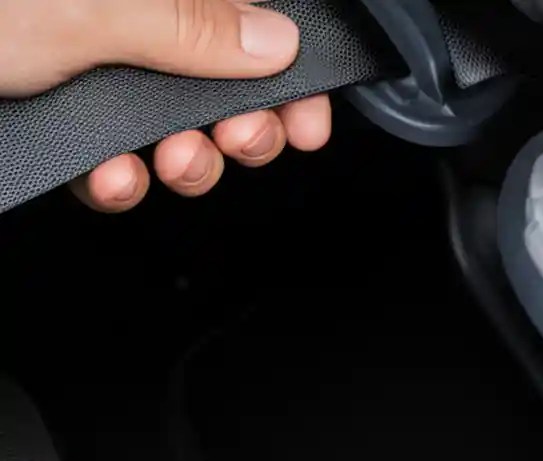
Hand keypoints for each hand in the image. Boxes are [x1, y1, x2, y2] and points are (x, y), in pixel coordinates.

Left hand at [0, 0, 328, 211]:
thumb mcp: (89, 10)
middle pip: (220, 69)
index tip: (307, 118)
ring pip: (169, 115)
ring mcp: (84, 53)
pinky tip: (105, 179)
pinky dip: (117, 174)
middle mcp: (119, 9)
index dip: (289, 66)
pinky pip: (110, 145)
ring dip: (181, 158)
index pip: (246, 11)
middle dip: (237, 122)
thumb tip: (275, 40)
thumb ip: (191, 25)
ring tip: (163, 166)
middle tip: (238, 146)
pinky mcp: (52, 101)